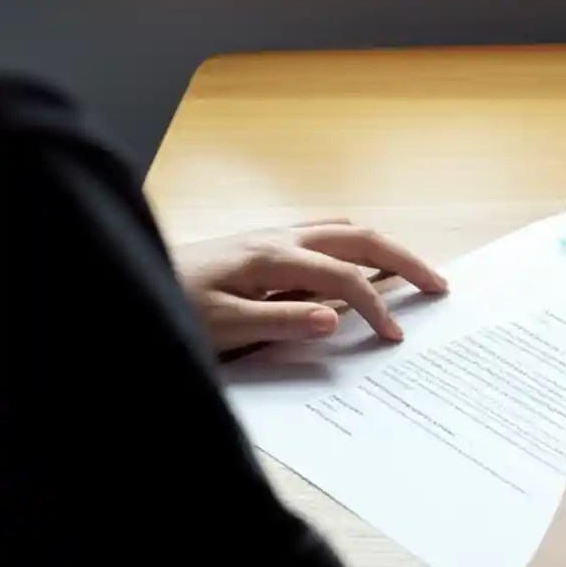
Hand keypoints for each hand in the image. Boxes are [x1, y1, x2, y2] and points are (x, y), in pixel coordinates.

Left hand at [172, 220, 445, 352]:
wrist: (127, 281)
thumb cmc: (172, 305)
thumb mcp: (220, 325)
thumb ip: (279, 321)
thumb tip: (336, 317)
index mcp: (272, 257)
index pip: (343, 276)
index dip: (374, 305)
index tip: (392, 337)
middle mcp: (278, 237)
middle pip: (357, 236)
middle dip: (403, 258)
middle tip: (438, 284)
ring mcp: (271, 236)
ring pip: (343, 229)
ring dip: (382, 247)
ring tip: (411, 270)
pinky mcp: (263, 244)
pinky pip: (323, 235)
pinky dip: (354, 246)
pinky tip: (359, 265)